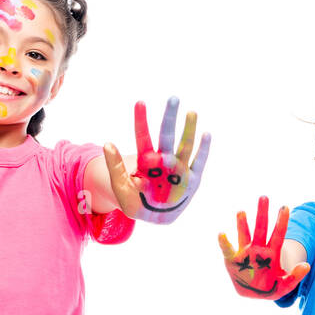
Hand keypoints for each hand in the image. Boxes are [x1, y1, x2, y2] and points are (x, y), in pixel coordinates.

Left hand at [104, 97, 210, 222]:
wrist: (154, 216)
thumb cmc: (136, 201)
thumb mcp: (120, 186)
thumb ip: (115, 166)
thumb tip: (107, 144)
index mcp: (146, 160)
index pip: (143, 136)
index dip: (141, 120)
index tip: (140, 102)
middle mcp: (164, 160)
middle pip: (167, 135)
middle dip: (170, 117)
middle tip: (173, 98)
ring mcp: (179, 169)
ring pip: (185, 145)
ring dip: (189, 128)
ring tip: (191, 112)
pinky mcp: (192, 180)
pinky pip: (199, 162)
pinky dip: (203, 149)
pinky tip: (207, 134)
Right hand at [218, 196, 309, 299]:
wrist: (253, 294)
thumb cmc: (270, 287)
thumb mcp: (284, 286)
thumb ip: (295, 277)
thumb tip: (307, 265)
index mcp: (272, 253)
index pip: (278, 234)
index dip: (282, 221)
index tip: (285, 207)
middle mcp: (258, 249)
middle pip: (261, 228)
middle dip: (262, 213)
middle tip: (264, 197)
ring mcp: (245, 253)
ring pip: (244, 235)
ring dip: (242, 224)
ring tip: (242, 212)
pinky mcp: (232, 261)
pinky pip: (227, 250)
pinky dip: (224, 242)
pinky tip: (222, 234)